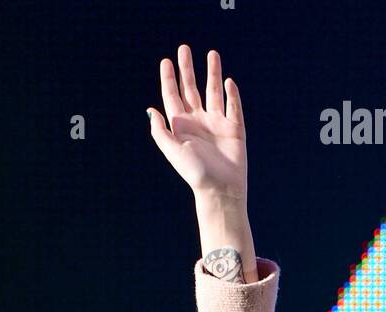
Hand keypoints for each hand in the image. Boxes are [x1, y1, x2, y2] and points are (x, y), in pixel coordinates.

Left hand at [147, 45, 246, 202]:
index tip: (166, 61)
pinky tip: (228, 81)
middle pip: (191, 89)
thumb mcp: (173, 151)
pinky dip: (231, 94)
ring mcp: (217, 123)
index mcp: (181, 127)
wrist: (221, 189)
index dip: (169, 79)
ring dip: (212, 73)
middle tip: (184, 49)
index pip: (173, 97)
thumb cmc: (195, 173)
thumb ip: (161, 131)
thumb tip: (151, 110)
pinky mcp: (234, 129)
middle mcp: (198, 122)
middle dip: (187, 69)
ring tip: (211, 54)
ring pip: (213, 92)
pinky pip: (233, 106)